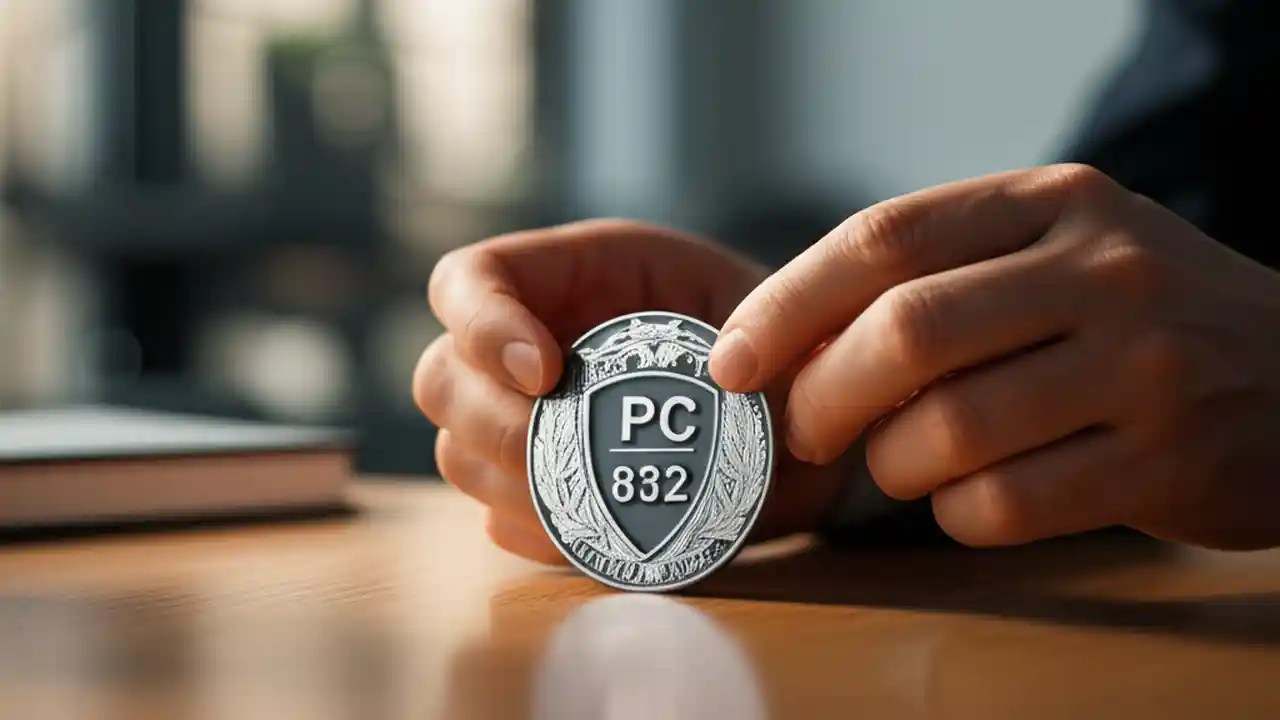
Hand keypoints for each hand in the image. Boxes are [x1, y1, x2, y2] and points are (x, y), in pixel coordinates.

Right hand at [413, 220, 847, 562]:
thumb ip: (754, 342)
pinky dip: (536, 529)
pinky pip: (498, 516)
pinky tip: (598, 530)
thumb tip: (720, 383)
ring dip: (510, 483)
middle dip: (491, 421)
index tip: (545, 373)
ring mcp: (526, 418)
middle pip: (441, 376)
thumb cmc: (785, 346)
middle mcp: (532, 341)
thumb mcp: (779, 318)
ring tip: (593, 502)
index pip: (471, 278)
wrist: (797, 413)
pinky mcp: (541, 484)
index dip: (483, 323)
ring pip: (457, 451)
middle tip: (565, 453)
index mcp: (578, 272)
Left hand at [710, 164, 1279, 549]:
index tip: (730, 361)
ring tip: (902, 462)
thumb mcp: (1054, 257)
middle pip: (905, 331)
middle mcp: (1101, 271)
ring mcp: (1142, 366)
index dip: (786, 303)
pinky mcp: (1164, 462)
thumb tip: (788, 345)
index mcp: (1052, 203)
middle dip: (823, 395)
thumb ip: (938, 281)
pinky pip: (1003, 505)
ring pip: (947, 429)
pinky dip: (955, 514)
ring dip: (891, 464)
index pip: (884, 238)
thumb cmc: (1137, 321)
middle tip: (805, 430)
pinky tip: (970, 499)